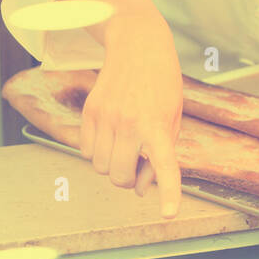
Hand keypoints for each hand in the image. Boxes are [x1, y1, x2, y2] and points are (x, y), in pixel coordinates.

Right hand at [78, 11, 183, 216]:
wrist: (138, 44)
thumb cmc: (162, 85)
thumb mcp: (171, 118)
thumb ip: (160, 155)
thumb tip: (139, 190)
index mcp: (157, 125)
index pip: (165, 165)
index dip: (169, 192)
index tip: (169, 214)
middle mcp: (130, 123)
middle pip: (120, 177)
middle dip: (129, 179)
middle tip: (139, 165)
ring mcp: (106, 117)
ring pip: (101, 168)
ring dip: (113, 165)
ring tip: (127, 144)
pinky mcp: (90, 112)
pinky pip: (87, 151)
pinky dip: (98, 152)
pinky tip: (111, 135)